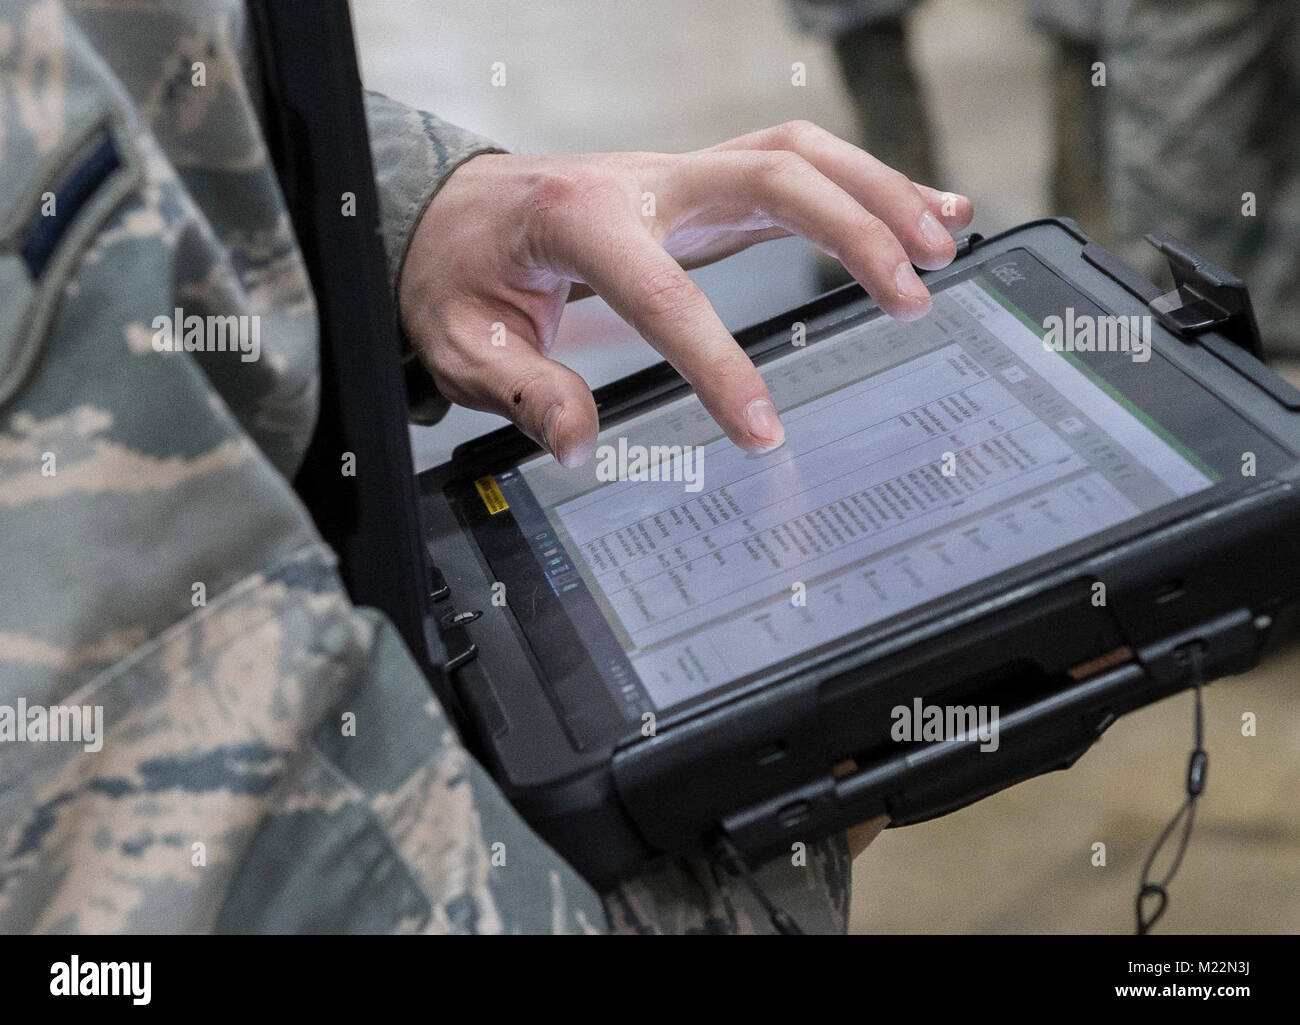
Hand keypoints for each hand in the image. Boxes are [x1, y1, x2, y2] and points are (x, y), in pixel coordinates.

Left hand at [398, 120, 972, 465]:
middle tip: (914, 295)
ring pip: (797, 155)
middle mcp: (641, 180)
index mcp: (578, 218)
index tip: (762, 430)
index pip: (664, 292)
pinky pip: (793, 169)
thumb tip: (580, 443)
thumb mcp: (464, 343)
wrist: (453, 212)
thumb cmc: (457, 273)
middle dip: (852, 230)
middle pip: (771, 174)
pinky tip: (920, 211)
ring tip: (943, 244)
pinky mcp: (700, 189)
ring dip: (877, 193)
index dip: (718, 364)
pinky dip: (862, 186)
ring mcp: (678, 177)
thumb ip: (523, 391)